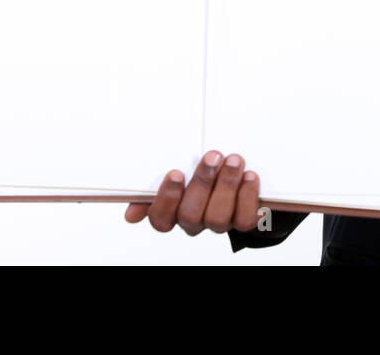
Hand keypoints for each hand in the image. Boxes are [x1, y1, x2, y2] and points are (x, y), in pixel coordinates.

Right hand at [125, 150, 264, 235]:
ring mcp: (219, 223)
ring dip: (227, 185)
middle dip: (202, 183)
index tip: (175, 172)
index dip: (166, 199)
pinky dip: (248, 196)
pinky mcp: (243, 220)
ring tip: (234, 160)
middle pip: (190, 215)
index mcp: (174, 211)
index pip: (160, 219)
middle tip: (213, 156)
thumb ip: (154, 187)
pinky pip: (245, 219)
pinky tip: (249, 176)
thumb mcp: (180, 173)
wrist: (241, 177)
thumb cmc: (204, 171)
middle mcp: (195, 222)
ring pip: (217, 218)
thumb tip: (130, 216)